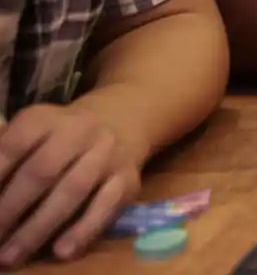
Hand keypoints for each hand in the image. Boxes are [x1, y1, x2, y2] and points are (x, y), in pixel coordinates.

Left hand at [0, 104, 141, 266]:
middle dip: (10, 208)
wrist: (120, 122)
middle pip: (42, 171)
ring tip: (13, 255)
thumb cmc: (59, 136)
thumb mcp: (30, 131)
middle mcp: (80, 131)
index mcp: (45, 119)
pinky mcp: (128, 178)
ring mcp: (107, 154)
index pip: (14, 145)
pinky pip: (107, 205)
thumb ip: (4, 152)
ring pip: (73, 191)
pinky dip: (84, 229)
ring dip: (39, 227)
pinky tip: (62, 251)